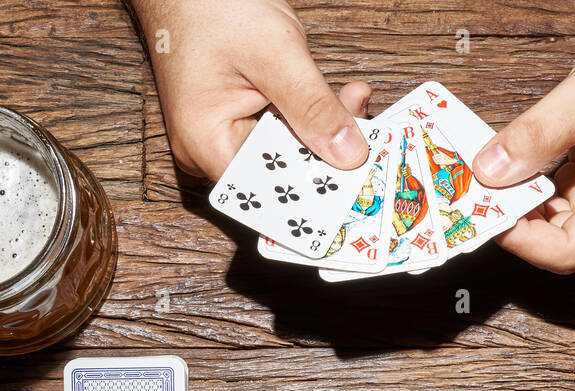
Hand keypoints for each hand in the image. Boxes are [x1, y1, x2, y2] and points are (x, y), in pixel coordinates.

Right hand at [130, 0, 370, 179]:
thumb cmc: (210, 8)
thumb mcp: (272, 54)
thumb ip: (311, 105)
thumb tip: (349, 154)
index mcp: (207, 145)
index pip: (269, 188)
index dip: (314, 186)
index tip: (356, 176)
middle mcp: (214, 149)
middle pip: (282, 173)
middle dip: (328, 152)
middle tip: (367, 127)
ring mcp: (228, 134)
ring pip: (290, 150)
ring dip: (326, 127)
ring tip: (355, 99)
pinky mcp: (244, 118)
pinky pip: (285, 131)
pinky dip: (314, 114)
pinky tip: (340, 97)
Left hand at [473, 4, 574, 272]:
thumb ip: (537, 136)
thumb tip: (488, 170)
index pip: (567, 253)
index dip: (518, 239)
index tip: (481, 211)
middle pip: (558, 244)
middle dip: (513, 219)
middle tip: (470, 193)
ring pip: (553, 225)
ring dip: (519, 202)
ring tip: (485, 176)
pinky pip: (559, 204)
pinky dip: (532, 188)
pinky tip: (511, 167)